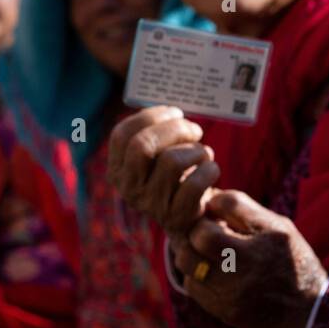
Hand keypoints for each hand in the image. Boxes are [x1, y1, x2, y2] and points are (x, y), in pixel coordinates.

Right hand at [108, 106, 219, 236]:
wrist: (192, 216)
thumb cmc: (177, 176)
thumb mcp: (157, 156)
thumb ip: (156, 134)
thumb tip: (171, 111)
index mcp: (117, 170)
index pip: (122, 134)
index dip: (151, 116)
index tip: (174, 112)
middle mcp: (128, 188)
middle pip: (142, 145)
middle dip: (175, 129)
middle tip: (194, 130)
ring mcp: (151, 204)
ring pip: (172, 161)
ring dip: (196, 150)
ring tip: (203, 154)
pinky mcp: (176, 216)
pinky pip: (195, 183)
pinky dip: (209, 169)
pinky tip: (211, 170)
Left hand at [171, 190, 327, 327]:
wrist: (306, 312)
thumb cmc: (292, 261)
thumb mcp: (281, 228)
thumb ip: (247, 211)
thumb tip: (209, 197)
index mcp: (271, 236)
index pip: (228, 203)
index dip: (215, 201)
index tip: (216, 208)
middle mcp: (252, 262)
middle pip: (202, 235)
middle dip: (198, 228)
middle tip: (205, 230)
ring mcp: (235, 290)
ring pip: (187, 260)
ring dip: (191, 251)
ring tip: (204, 251)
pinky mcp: (223, 310)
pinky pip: (191, 285)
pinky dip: (196, 274)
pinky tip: (211, 273)